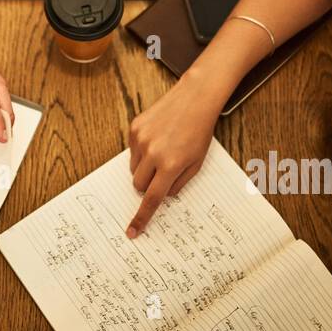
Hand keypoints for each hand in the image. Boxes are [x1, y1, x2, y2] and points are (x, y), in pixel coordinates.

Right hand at [126, 73, 224, 237]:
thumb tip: (162, 196)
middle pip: (138, 185)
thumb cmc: (199, 133)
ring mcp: (141, 139)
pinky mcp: (134, 128)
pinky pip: (132, 151)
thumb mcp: (196, 164)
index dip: (141, 217)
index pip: (152, 198)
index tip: (132, 231)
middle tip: (162, 174)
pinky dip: (142, 151)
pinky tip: (157, 138)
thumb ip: (178, 184)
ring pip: (133, 168)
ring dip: (144, 168)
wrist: (194, 99)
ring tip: (162, 151)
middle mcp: (153, 153)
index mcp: (171, 165)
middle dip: (147, 185)